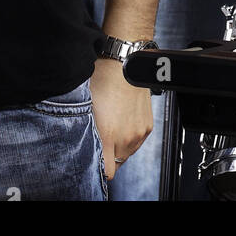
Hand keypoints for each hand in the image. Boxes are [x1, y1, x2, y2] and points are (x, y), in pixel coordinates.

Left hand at [89, 57, 152, 179]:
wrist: (123, 64)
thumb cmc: (101, 81)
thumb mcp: (87, 110)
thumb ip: (89, 136)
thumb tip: (89, 149)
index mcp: (109, 136)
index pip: (107, 171)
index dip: (99, 168)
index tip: (94, 160)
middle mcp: (127, 137)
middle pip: (117, 163)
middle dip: (108, 155)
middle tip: (101, 138)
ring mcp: (139, 132)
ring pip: (128, 153)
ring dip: (120, 146)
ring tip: (113, 126)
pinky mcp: (148, 126)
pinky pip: (138, 141)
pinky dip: (131, 136)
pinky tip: (123, 121)